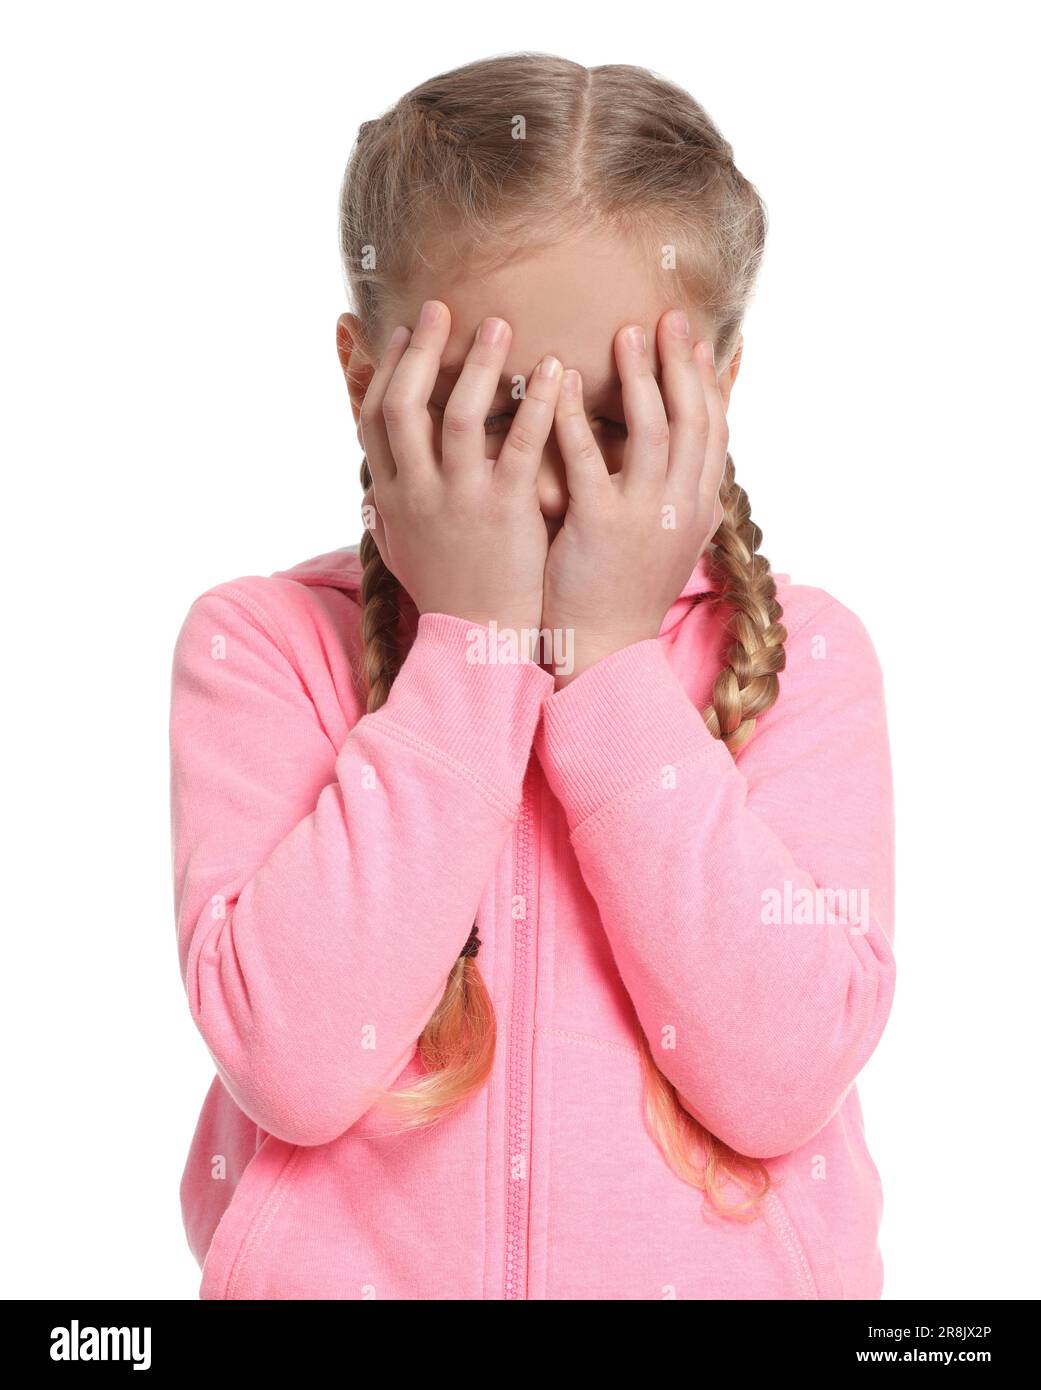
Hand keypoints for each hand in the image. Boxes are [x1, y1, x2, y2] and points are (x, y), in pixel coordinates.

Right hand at [359, 300, 562, 635]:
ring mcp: (459, 500)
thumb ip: (386, 512)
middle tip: (442, 308)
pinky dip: (537, 403)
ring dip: (477, 363)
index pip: (375, 418)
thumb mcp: (402, 550)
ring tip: (499, 324)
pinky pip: (518, 445)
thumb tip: (369, 488)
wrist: (480, 641)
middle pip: (404, 405)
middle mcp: (417, 492)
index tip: (404, 334)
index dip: (388, 371)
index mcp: (391, 496)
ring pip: (457, 415)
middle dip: (421, 351)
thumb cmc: (447, 592)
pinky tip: (555, 369)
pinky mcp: (504, 511)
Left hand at [542, 310, 726, 685]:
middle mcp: (682, 507)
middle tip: (666, 317)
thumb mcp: (671, 540)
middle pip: (693, 419)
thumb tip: (690, 456)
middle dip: (682, 363)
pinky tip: (558, 384)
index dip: (708, 382)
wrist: (603, 650)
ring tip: (625, 334)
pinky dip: (576, 417)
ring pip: (654, 431)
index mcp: (700, 507)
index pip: (715, 431)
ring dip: (642, 377)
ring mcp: (645, 516)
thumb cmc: (626, 591)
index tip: (697, 340)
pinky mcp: (600, 527)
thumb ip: (682, 494)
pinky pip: (589, 460)